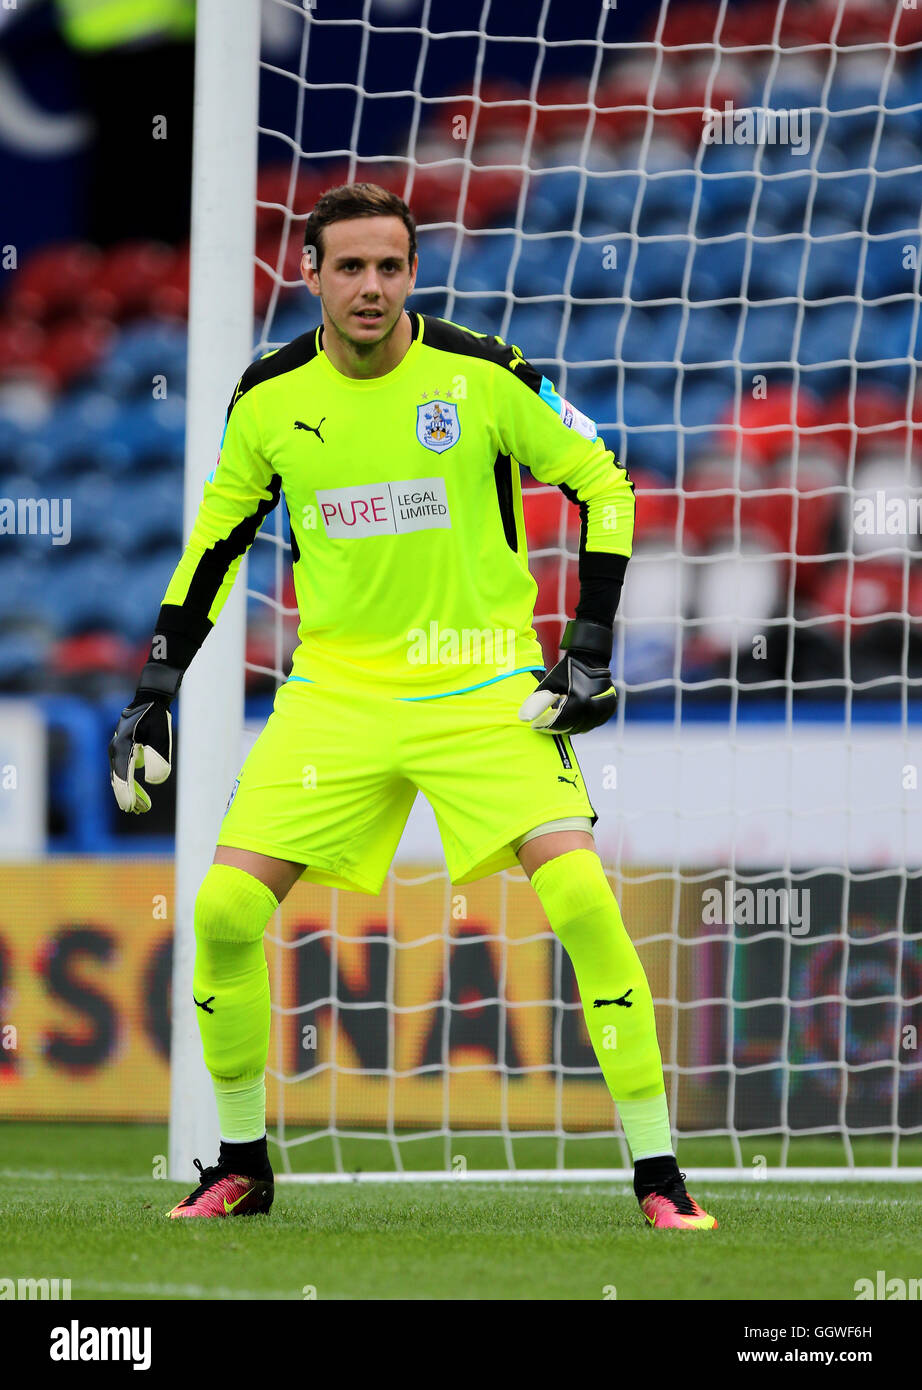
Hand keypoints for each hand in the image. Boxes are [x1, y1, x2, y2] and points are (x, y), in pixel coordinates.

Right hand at [108, 695, 172, 812]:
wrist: (150, 700)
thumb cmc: (156, 718)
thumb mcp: (160, 738)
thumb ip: (158, 759)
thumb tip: (154, 781)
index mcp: (122, 747)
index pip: (123, 776)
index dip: (127, 794)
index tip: (131, 808)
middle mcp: (115, 749)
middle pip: (120, 779)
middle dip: (128, 796)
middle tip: (138, 812)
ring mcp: (116, 749)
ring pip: (121, 776)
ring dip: (130, 791)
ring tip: (142, 807)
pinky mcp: (122, 749)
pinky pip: (124, 769)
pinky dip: (130, 782)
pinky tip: (138, 792)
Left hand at [518, 619, 616, 734]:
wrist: (590, 658)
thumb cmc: (566, 671)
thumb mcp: (549, 685)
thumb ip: (537, 702)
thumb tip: (524, 718)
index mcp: (579, 702)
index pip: (559, 723)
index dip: (545, 726)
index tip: (535, 725)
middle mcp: (594, 708)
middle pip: (570, 728)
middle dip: (555, 727)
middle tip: (545, 723)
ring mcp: (604, 709)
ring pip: (582, 728)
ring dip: (568, 727)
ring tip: (557, 721)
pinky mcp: (609, 709)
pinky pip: (593, 724)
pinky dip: (581, 724)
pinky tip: (571, 719)